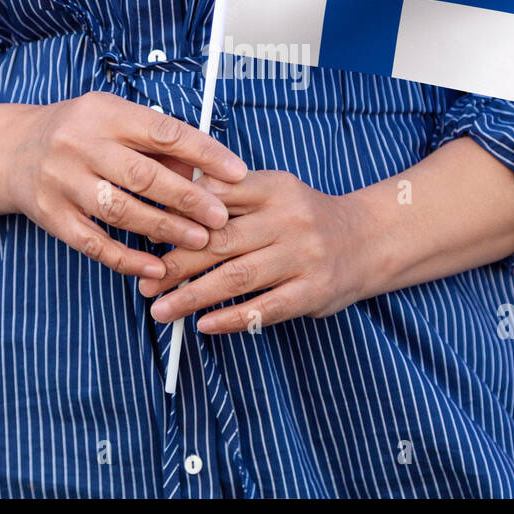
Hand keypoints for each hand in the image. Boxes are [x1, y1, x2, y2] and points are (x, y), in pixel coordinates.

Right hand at [3, 91, 247, 278]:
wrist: (13, 150)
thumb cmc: (81, 133)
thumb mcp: (116, 119)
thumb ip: (158, 143)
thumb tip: (207, 171)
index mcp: (105, 113)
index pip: (163, 131)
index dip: (204, 152)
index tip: (237, 172)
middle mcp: (81, 145)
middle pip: (142, 175)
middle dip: (188, 198)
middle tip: (221, 216)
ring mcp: (62, 182)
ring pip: (121, 211)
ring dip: (165, 229)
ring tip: (201, 240)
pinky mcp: (51, 215)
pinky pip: (94, 243)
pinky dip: (128, 258)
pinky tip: (157, 267)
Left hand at [140, 170, 380, 332]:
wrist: (367, 240)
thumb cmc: (304, 217)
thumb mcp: (273, 191)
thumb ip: (229, 192)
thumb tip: (168, 198)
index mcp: (274, 187)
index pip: (217, 197)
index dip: (178, 216)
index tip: (146, 234)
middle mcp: (290, 219)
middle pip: (221, 241)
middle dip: (176, 263)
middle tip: (146, 281)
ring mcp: (303, 256)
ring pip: (237, 278)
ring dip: (193, 297)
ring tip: (161, 309)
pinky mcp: (313, 292)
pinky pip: (266, 308)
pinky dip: (232, 319)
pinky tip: (204, 325)